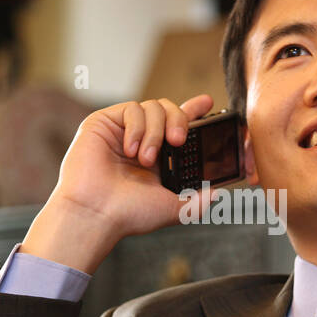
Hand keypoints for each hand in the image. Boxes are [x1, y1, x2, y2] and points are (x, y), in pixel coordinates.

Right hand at [20, 94, 215, 273]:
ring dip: (155, 132)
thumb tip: (220, 194)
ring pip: (152, 107)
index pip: (177, 125)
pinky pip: (131, 108)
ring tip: (146, 159)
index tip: (209, 103)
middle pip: (169, 109)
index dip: (193, 111)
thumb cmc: (128, 214)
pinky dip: (137, 128)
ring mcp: (122, 131)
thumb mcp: (173, 208)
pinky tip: (130, 150)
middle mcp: (140, 141)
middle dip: (179, 120)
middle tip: (178, 141)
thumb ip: (197, 201)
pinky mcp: (103, 122)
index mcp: (157, 158)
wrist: (97, 213)